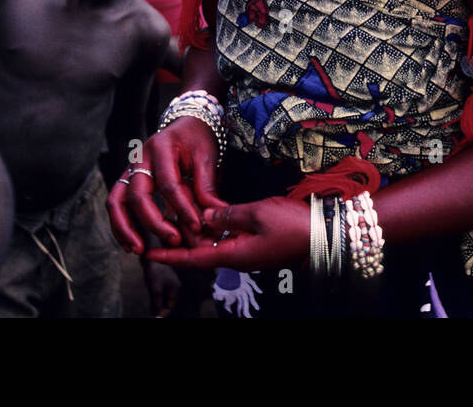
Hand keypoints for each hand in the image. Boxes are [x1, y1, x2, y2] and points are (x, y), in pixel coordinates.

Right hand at [106, 116, 225, 252]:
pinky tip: (131, 245)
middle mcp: (140, 157)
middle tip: (173, 240)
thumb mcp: (208, 157)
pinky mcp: (126, 180)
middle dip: (153, 222)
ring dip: (124, 228)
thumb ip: (207, 186)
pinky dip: (120, 225)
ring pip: (116, 201)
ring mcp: (129, 169)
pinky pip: (116, 204)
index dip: (182, 208)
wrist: (186, 123)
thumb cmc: (198, 139)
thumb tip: (214, 215)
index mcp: (162, 147)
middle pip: (137, 195)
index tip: (197, 227)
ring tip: (138, 250)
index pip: (169, 184)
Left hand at [142, 260, 180, 317]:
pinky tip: (150, 302)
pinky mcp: (160, 279)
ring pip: (163, 297)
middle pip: (167, 302)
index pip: (170, 306)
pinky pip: (159, 292)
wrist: (150, 252)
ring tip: (150, 311)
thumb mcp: (156, 290)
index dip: (162, 314)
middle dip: (159, 310)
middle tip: (151, 316)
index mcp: (175, 288)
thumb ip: (157, 304)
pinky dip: (154, 298)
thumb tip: (157, 317)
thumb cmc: (154, 270)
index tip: (155, 318)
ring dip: (156, 305)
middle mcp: (173, 286)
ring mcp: (167, 282)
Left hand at [146, 196, 310, 272]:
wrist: (324, 234)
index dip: (169, 256)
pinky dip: (217, 228)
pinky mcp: (257, 245)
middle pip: (201, 251)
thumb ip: (228, 213)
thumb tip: (205, 214)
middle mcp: (238, 258)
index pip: (193, 259)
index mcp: (234, 255)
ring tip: (184, 213)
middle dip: (183, 237)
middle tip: (165, 218)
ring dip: (200, 231)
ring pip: (215, 244)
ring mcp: (249, 252)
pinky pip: (229, 239)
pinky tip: (213, 213)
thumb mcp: (257, 213)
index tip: (147, 253)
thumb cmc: (293, 225)